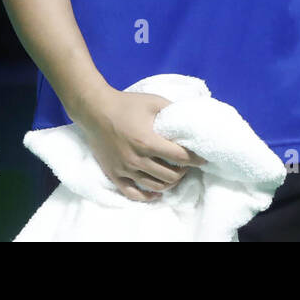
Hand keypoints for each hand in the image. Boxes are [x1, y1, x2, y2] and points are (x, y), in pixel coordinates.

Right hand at [72, 88, 206, 201]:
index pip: (179, 157)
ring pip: (155, 186)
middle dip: (183, 171)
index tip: (203, 159)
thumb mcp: (154, 102)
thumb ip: (173, 110)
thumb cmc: (127, 104)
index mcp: (148, 141)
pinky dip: (147, 197)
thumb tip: (189, 120)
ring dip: (169, 183)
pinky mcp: (114, 174)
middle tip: (187, 166)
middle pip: (170, 175)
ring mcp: (125, 169)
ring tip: (175, 176)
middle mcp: (137, 159)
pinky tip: (157, 193)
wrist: (95, 110)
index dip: (195, 159)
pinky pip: (132, 194)